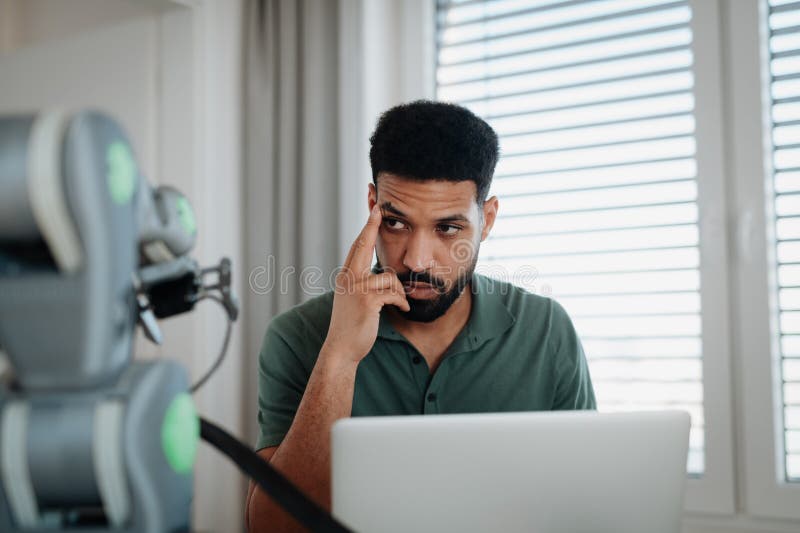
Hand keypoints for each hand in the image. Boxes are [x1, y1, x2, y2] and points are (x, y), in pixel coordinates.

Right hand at [322, 204, 409, 363]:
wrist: (342, 348)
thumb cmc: (352, 325)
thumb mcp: (353, 298)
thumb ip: (362, 283)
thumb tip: (382, 274)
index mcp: (346, 276)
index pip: (357, 246)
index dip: (366, 228)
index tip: (374, 210)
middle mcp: (348, 278)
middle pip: (362, 245)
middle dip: (371, 226)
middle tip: (379, 208)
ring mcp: (357, 288)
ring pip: (389, 276)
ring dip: (399, 291)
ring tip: (398, 302)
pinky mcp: (367, 300)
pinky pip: (394, 293)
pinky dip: (402, 301)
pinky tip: (402, 309)